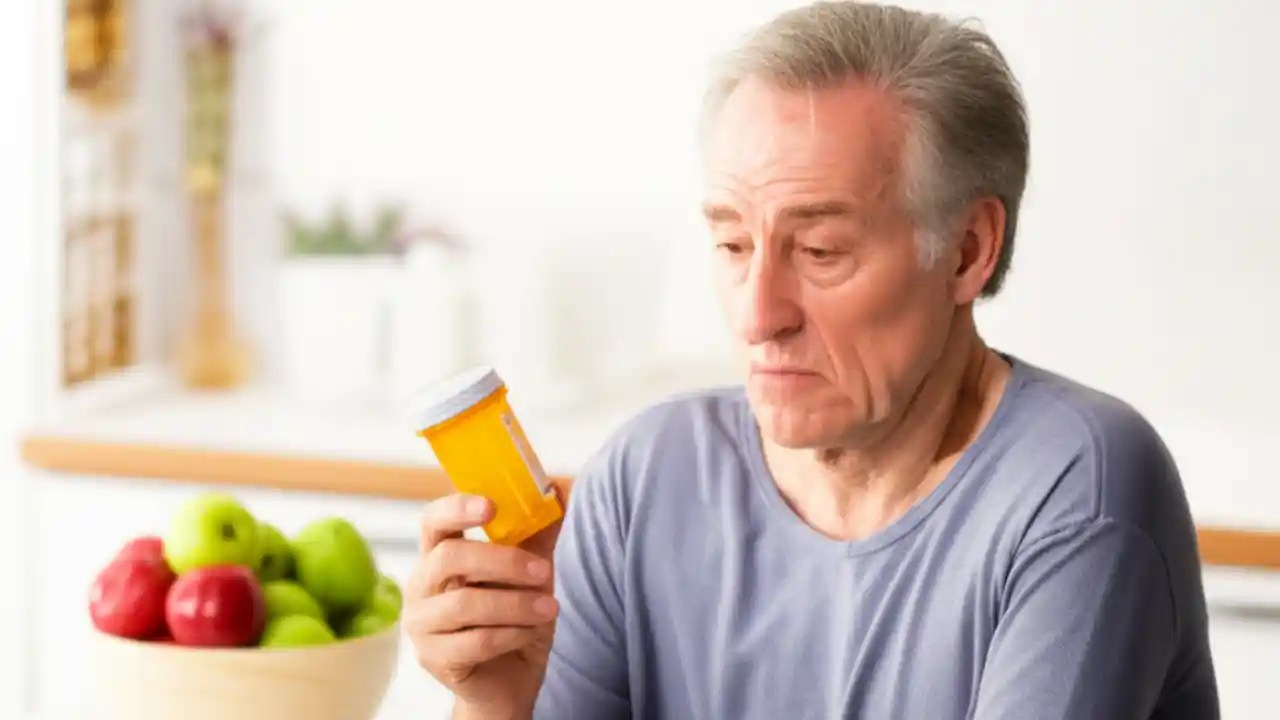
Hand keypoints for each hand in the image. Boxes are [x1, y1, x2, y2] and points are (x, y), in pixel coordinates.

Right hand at [406, 490, 565, 718]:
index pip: (434, 520)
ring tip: (550, 608)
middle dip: (504, 562)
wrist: (510, 679)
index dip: (457, 508)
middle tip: (545, 571)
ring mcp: (422, 623)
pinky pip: (475, 641)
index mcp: (439, 555)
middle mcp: (422, 584)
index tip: (491, 506)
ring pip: (465, 603)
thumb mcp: (532, 574)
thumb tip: (558, 491)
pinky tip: (529, 634)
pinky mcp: (434, 658)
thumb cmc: (514, 619)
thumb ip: (538, 536)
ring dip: (516, 604)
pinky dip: (511, 635)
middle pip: (450, 557)